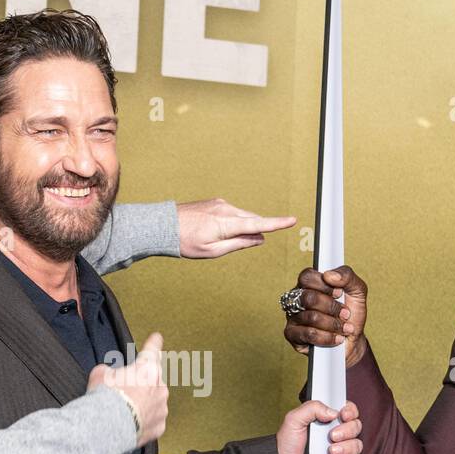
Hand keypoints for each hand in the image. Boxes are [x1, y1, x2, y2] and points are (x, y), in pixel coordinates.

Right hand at [88, 333, 168, 446]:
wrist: (108, 426)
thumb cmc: (106, 399)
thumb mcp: (100, 374)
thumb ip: (108, 371)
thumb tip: (107, 374)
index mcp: (147, 369)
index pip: (152, 350)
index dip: (154, 343)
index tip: (157, 338)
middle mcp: (160, 387)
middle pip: (152, 381)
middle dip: (140, 384)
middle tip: (123, 391)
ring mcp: (161, 408)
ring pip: (154, 402)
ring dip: (142, 403)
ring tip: (123, 410)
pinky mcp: (159, 426)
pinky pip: (152, 420)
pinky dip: (143, 421)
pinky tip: (130, 422)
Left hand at [177, 198, 296, 257]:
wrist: (162, 226)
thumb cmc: (185, 242)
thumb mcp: (212, 251)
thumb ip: (238, 244)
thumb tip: (258, 239)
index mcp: (227, 223)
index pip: (258, 224)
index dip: (277, 223)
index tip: (292, 220)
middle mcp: (226, 209)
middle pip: (251, 220)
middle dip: (255, 231)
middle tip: (246, 244)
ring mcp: (220, 203)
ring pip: (241, 216)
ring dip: (242, 227)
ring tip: (221, 239)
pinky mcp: (214, 202)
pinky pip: (231, 213)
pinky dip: (233, 222)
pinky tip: (218, 231)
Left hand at [276, 400, 361, 453]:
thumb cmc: (287, 443)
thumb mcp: (294, 419)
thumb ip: (312, 408)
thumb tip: (333, 411)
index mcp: (327, 419)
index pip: (348, 410)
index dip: (350, 411)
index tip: (343, 415)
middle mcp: (336, 433)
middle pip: (356, 427)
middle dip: (347, 431)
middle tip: (332, 436)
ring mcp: (339, 449)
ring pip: (357, 445)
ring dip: (347, 447)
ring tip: (331, 451)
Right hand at [283, 265, 368, 367]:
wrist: (353, 340)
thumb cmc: (351, 313)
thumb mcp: (357, 291)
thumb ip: (347, 276)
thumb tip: (329, 275)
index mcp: (310, 285)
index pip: (307, 277)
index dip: (324, 285)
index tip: (339, 293)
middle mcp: (297, 299)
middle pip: (308, 298)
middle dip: (332, 308)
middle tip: (345, 313)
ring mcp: (292, 316)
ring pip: (311, 317)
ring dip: (333, 324)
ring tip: (344, 328)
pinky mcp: (292, 335)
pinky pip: (308, 334)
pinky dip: (327, 337)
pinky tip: (337, 338)